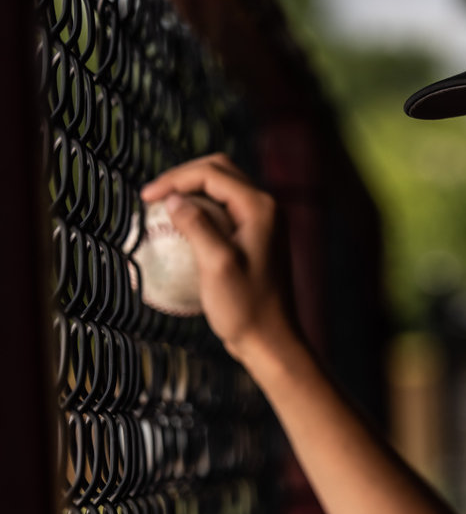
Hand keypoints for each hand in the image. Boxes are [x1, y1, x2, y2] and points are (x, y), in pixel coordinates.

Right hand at [140, 155, 292, 362]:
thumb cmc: (246, 307)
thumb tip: (173, 199)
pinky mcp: (257, 238)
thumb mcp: (216, 264)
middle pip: (219, 172)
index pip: (212, 174)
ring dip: (192, 192)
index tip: (146, 198)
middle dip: (183, 178)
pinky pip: (226, 210)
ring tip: (163, 208)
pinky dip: (203, 210)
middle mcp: (266, 208)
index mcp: (260, 208)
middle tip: (153, 197)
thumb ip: (196, 225)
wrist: (271, 341)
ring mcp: (264, 223)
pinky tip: (183, 226)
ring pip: (222, 190)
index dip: (175, 179)